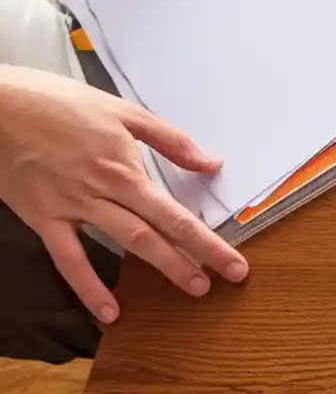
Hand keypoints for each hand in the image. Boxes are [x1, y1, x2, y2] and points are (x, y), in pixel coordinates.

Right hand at [0, 65, 247, 323]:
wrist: (0, 107)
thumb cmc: (60, 104)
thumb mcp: (124, 112)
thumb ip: (170, 141)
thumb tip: (211, 163)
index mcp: (127, 168)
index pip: (176, 212)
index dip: (207, 240)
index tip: (233, 261)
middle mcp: (105, 192)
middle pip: (158, 232)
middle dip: (195, 258)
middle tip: (226, 280)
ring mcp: (73, 207)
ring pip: (125, 243)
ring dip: (161, 267)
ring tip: (191, 288)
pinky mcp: (43, 218)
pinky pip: (69, 259)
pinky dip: (88, 287)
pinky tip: (108, 311)